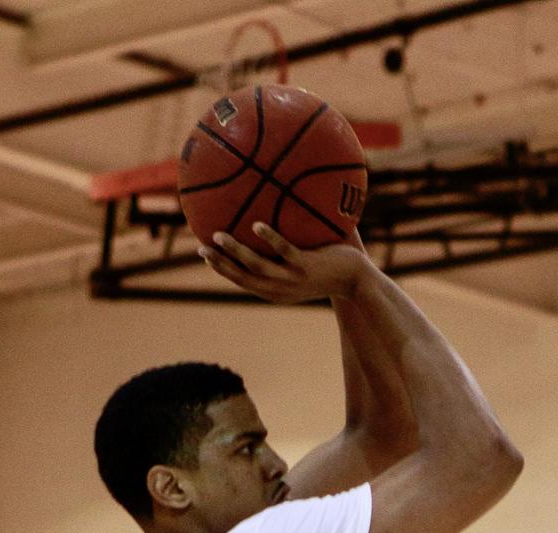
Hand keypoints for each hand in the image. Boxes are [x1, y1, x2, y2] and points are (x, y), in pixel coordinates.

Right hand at [198, 222, 367, 303]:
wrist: (356, 281)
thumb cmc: (329, 269)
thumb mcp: (302, 265)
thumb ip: (284, 249)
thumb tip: (267, 216)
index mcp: (275, 291)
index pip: (242, 281)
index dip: (222, 269)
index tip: (204, 254)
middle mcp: (280, 289)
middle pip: (242, 277)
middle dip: (220, 264)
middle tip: (200, 248)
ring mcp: (292, 279)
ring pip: (257, 266)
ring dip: (236, 251)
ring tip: (219, 235)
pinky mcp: (306, 268)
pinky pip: (284, 251)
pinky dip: (270, 239)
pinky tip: (256, 225)